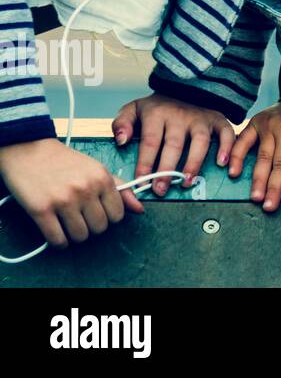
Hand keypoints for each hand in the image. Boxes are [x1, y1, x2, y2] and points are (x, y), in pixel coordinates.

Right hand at [0, 137, 144, 247]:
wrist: (29, 150)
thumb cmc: (63, 161)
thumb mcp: (96, 169)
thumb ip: (120, 189)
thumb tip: (139, 209)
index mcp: (102, 178)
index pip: (118, 214)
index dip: (109, 218)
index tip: (99, 213)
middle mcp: (86, 189)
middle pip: (100, 228)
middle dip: (92, 227)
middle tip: (81, 218)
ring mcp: (64, 200)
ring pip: (81, 236)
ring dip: (75, 236)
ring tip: (68, 223)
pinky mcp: (41, 210)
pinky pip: (57, 240)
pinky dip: (58, 242)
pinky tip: (56, 232)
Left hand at [111, 94, 235, 196]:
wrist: (185, 87)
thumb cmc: (157, 107)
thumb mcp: (134, 109)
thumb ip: (122, 123)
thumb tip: (121, 141)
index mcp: (157, 113)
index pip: (150, 141)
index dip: (145, 163)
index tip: (141, 182)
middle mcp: (180, 115)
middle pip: (174, 144)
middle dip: (167, 170)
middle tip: (161, 190)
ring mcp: (200, 117)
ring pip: (200, 141)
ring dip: (194, 162)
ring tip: (187, 182)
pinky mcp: (217, 119)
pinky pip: (226, 133)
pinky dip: (227, 147)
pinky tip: (222, 163)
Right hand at [227, 95, 280, 211]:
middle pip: (279, 163)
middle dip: (275, 187)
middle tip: (270, 207)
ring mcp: (269, 126)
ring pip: (262, 157)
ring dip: (258, 179)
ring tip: (256, 197)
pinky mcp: (256, 123)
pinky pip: (243, 141)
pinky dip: (236, 156)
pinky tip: (233, 172)